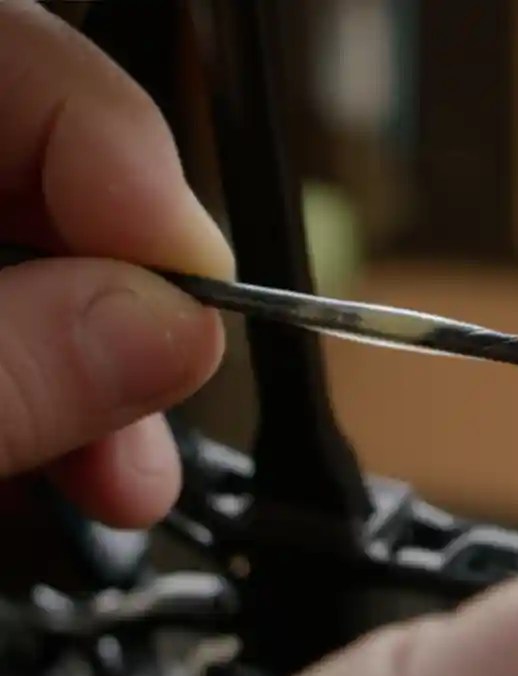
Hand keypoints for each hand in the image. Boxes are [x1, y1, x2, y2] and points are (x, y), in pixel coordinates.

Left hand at [0, 2, 230, 536]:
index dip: (123, 156)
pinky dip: (42, 402)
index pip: (3, 57)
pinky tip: (62, 473)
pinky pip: (2, 334)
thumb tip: (168, 329)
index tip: (199, 282)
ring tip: (126, 477)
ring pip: (26, 264)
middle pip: (30, 169)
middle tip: (167, 393)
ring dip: (98, 372)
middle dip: (121, 294)